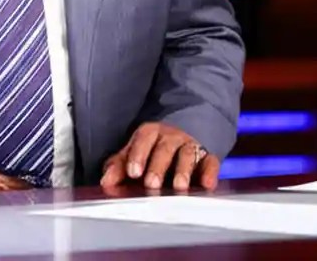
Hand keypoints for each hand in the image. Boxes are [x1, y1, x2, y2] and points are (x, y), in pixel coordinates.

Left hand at [100, 122, 220, 191]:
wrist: (187, 131)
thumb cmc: (154, 147)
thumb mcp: (135, 152)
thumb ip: (119, 166)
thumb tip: (105, 181)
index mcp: (151, 133)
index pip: (143, 140)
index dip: (137, 155)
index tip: (133, 172)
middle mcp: (171, 137)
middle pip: (164, 149)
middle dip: (158, 166)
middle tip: (151, 184)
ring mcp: (191, 145)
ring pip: (187, 155)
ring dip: (183, 171)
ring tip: (179, 187)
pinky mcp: (208, 157)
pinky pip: (210, 163)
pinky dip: (210, 173)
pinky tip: (207, 184)